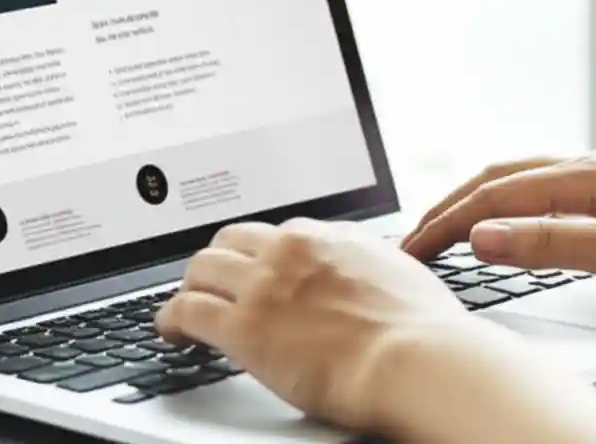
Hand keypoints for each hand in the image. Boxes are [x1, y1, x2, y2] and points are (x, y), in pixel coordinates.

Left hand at [156, 219, 468, 430]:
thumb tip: (366, 272)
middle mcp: (290, 251)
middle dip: (218, 261)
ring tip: (186, 306)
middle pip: (231, 240)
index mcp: (327, 237)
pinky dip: (171, 318)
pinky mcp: (244, 326)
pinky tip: (171, 330)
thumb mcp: (398, 273)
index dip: (260, 255)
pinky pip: (187, 309)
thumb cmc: (424, 330)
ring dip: (191, 286)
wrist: (419, 360)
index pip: (276, 234)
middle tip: (213, 283)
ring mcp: (264, 286)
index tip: (256, 270)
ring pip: (202, 268)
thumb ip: (368, 265)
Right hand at [402, 154, 595, 305]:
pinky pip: (547, 187)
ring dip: (477, 199)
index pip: (493, 196)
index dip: (444, 222)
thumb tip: (481, 233)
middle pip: (499, 176)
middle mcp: (593, 167)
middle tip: (413, 237)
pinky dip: (510, 200)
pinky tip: (513, 216)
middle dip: (449, 204)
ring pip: (522, 178)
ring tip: (446, 223)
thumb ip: (548, 243)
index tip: (410, 248)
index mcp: (586, 177)